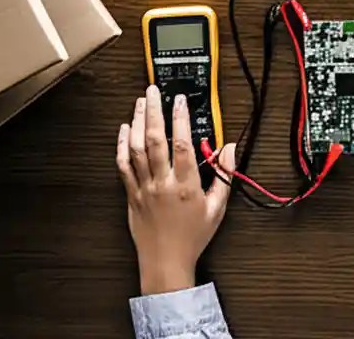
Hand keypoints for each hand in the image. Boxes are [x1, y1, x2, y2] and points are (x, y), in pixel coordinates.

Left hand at [116, 85, 236, 294]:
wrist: (165, 262)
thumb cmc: (193, 237)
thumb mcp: (217, 208)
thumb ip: (224, 177)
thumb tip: (230, 151)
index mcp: (185, 186)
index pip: (182, 144)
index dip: (180, 119)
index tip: (180, 100)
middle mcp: (162, 183)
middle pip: (155, 140)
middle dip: (153, 112)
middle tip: (153, 91)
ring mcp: (144, 188)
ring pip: (136, 149)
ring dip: (136, 123)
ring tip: (140, 103)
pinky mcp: (131, 194)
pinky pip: (123, 166)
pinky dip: (122, 145)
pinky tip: (124, 130)